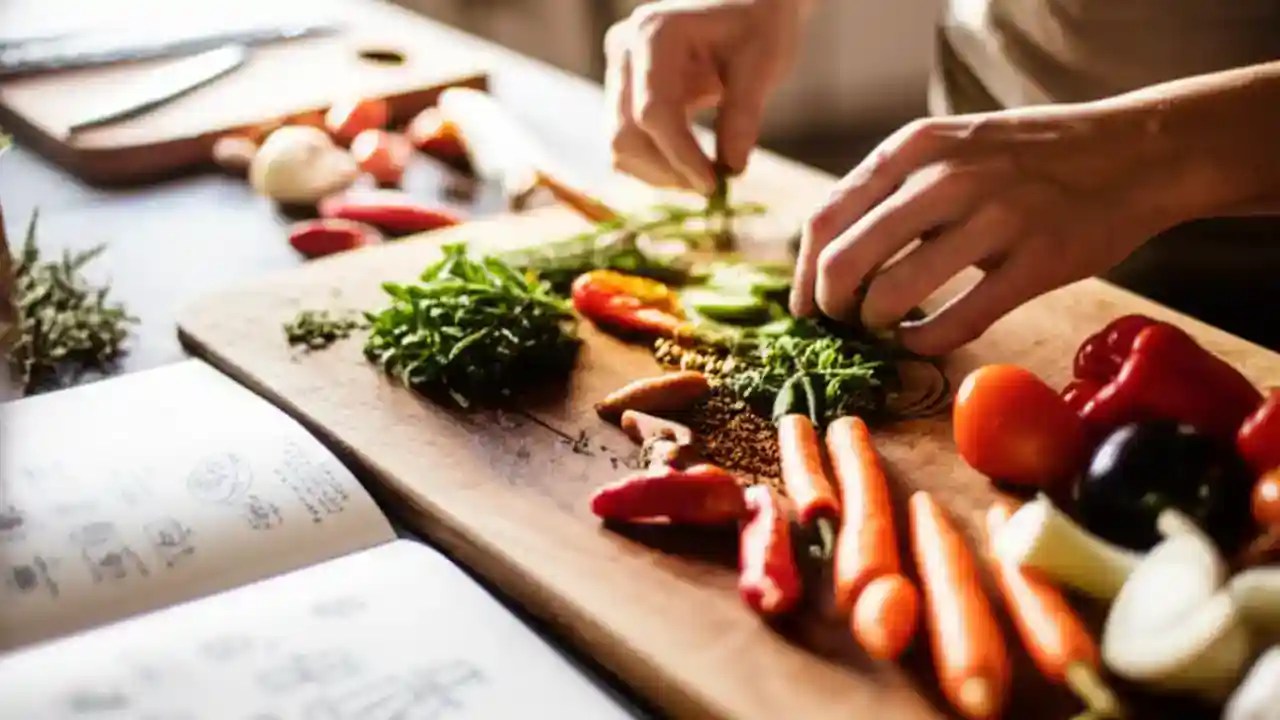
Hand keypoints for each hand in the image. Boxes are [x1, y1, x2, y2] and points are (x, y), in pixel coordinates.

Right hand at [604, 0, 807, 192]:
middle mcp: (625, 49)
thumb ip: (744, 113)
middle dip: (667, 170)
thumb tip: (732, 168)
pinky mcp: (623, 91)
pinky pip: (628, 142)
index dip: (681, 156)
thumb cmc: (759, 25)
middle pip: (626, 134)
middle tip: (712, 187)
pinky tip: (691, 164)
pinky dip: (657, 163)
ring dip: (660, 172)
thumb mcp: (763, 62)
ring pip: (621, 145)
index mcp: (656, 34)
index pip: (655, 112)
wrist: (745, 5)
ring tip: (706, 176)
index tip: (715, 185)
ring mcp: (619, 71)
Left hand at [791, 103, 1199, 354]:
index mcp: (915, 147)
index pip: (825, 220)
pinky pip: (954, 322)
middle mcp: (945, 178)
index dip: (802, 275)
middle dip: (832, 307)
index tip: (806, 307)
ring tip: (886, 328)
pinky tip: (920, 341)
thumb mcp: (952, 146)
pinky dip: (923, 342)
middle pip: (843, 262)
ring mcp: (993, 219)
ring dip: (874, 326)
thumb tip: (827, 255)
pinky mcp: (1035, 263)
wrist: (1136, 151)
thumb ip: (894, 188)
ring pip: (891, 296)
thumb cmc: (1029, 157)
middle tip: (845, 323)